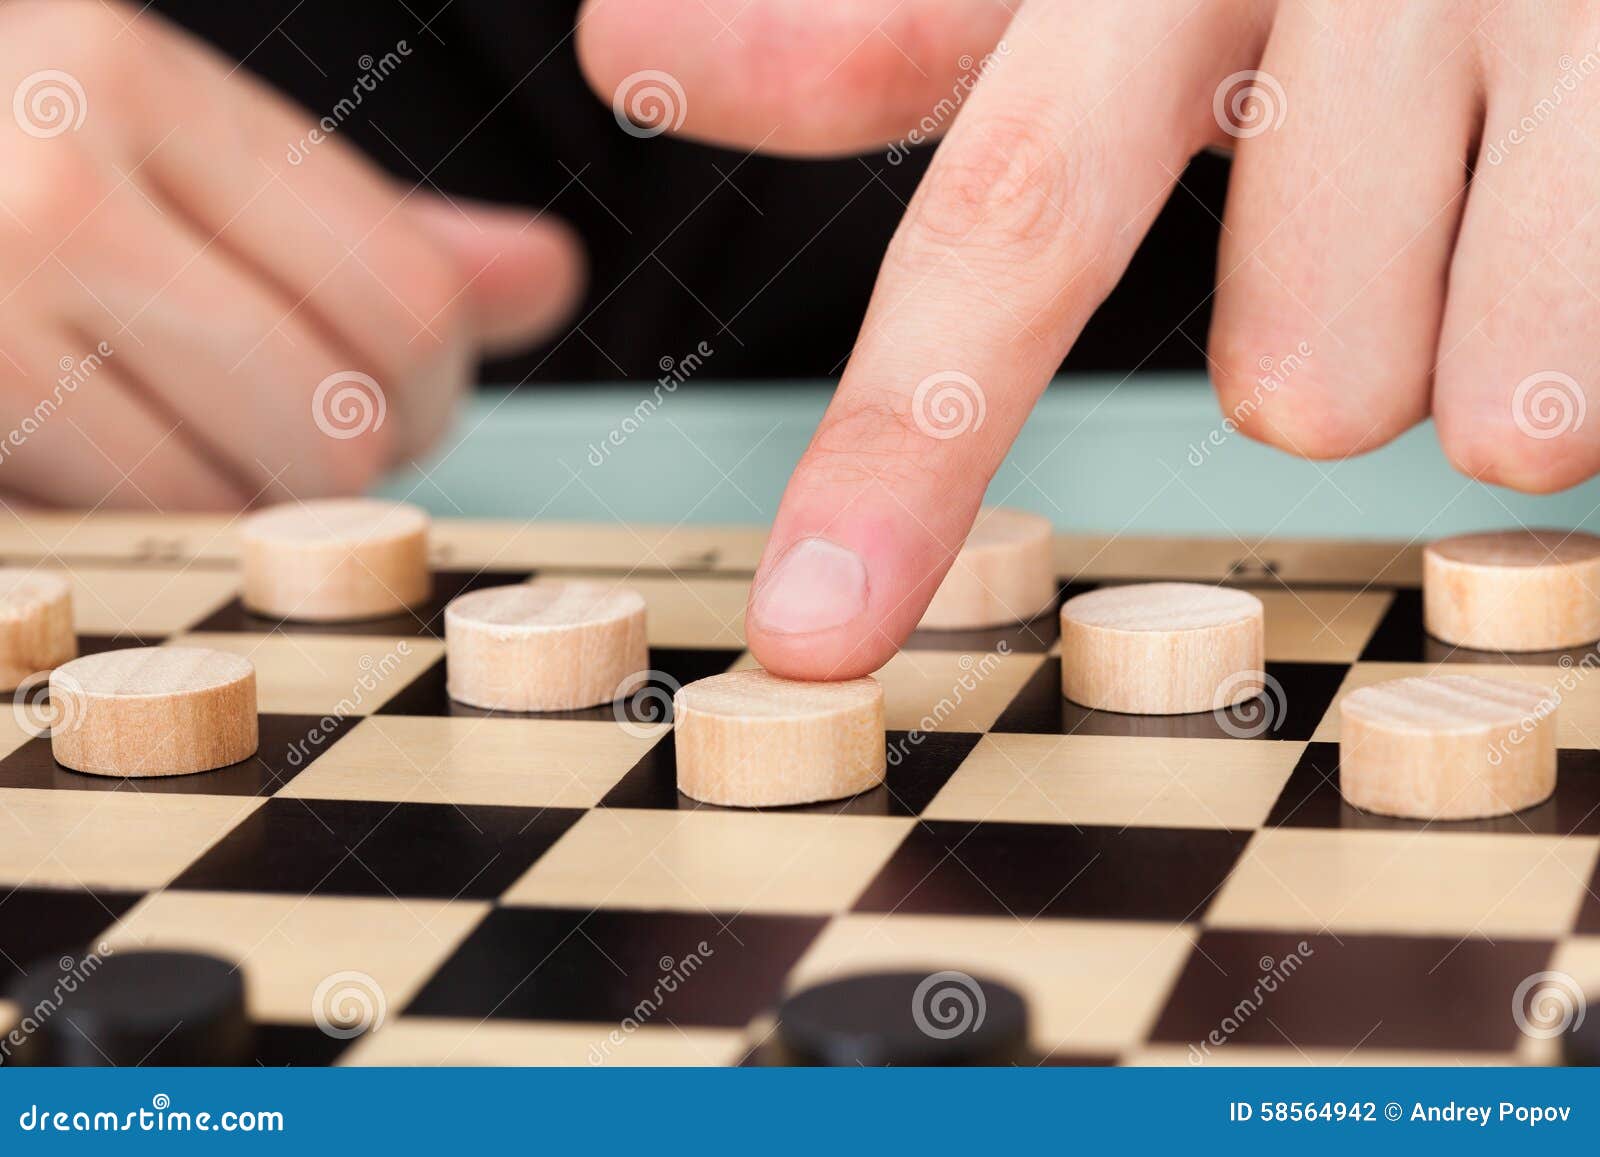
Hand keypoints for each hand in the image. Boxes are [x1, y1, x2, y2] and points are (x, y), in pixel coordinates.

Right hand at [0, 0, 582, 508]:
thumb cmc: (10, 161)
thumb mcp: (177, 139)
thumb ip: (368, 224)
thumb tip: (546, 280)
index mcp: (135, 83)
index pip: (406, 301)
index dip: (436, 388)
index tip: (405, 400)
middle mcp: (43, 189)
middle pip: (334, 426)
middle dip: (349, 463)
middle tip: (301, 435)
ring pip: (224, 509)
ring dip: (245, 508)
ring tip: (195, 440)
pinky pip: (112, 543)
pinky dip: (142, 532)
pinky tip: (109, 461)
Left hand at [582, 0, 1599, 676]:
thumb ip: (890, 27)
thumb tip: (629, 50)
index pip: (1003, 232)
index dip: (905, 454)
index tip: (816, 637)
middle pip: (1303, 386)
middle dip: (1331, 331)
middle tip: (1368, 184)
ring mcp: (1560, 25)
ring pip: (1473, 403)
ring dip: (1467, 330)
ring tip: (1485, 172)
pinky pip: (1586, 387)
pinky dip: (1581, 332)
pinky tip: (1566, 191)